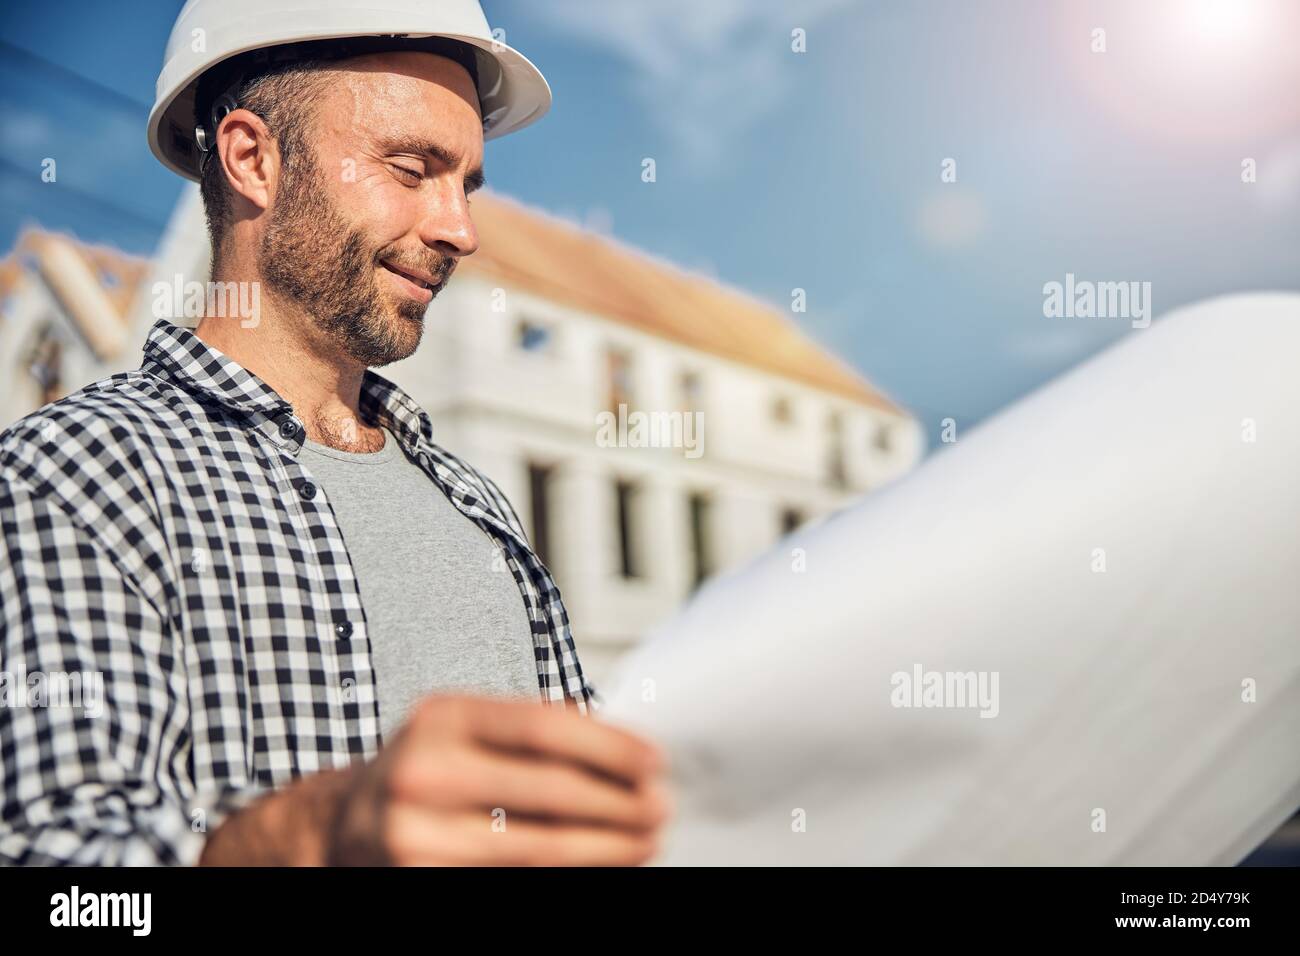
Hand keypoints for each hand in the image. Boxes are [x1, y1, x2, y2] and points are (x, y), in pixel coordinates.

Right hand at [324, 695, 670, 865]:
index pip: (542, 727)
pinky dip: (566, 873)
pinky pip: (512, 880)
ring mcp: (417, 834)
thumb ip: (533, 728)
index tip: (654, 761)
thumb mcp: (467, 728)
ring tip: (644, 841)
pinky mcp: (421, 880)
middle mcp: (424, 772)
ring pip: (537, 848)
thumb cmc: (427, 768)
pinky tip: (599, 865)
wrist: (346, 823)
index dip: (609, 746)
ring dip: (605, 847)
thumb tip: (624, 751)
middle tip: (659, 807)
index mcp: (442, 717)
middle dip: (619, 802)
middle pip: (548, 790)